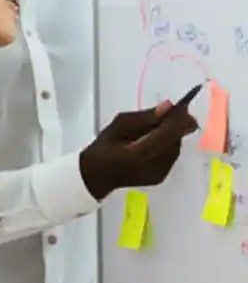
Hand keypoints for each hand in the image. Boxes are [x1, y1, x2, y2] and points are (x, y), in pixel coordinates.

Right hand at [80, 100, 199, 199]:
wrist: (98, 175)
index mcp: (138, 153)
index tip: (183, 105)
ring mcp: (159, 173)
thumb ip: (143, 116)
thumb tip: (168, 107)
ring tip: (153, 129)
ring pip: (175, 147)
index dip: (177, 120)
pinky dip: (167, 144)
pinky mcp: (162, 177)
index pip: (166, 135)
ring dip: (171, 135)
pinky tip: (152, 142)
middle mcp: (152, 166)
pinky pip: (171, 155)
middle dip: (175, 126)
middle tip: (169, 113)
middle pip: (174, 141)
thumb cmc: (104, 147)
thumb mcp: (118, 125)